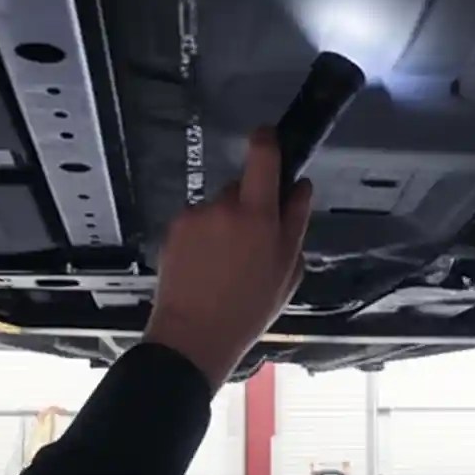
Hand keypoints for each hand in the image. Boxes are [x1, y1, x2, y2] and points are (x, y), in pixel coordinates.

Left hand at [143, 126, 312, 390]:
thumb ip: (295, 222)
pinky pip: (197, 222)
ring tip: (227, 264)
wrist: (193, 338)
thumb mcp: (288, 270)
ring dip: (226, 224)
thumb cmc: (249, 310)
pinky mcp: (174, 230)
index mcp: (258, 215)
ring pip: (219, 208)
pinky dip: (204, 237)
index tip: (268, 137)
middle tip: (254, 241)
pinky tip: (206, 268)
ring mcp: (195, 217)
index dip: (267, 140)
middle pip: (242, 186)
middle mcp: (224, 207)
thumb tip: (300, 188)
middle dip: (250, 203)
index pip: (262, 157)